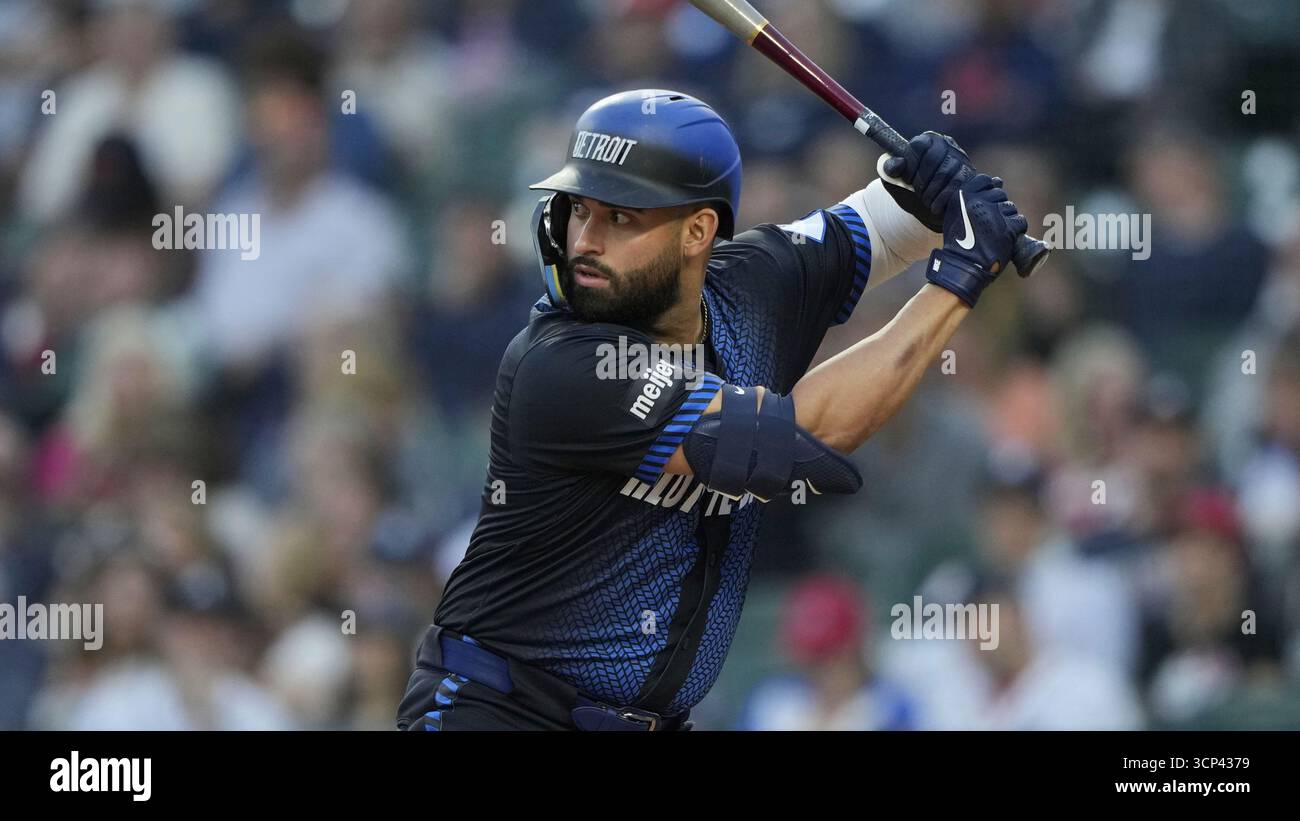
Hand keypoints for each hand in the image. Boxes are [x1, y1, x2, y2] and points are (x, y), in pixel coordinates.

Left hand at [879, 131, 971, 231]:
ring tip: (926, 201)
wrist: (931, 210)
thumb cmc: (912, 192)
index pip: (918, 145)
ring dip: (932, 192)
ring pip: (945, 172)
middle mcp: (945, 144)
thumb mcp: (895, 182)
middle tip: (917, 192)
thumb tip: (897, 163)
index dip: (911, 165)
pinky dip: (943, 198)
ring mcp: (960, 157)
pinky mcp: (970, 173)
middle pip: (933, 158)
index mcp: (925, 141)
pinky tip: (936, 206)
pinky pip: (957, 184)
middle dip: (922, 180)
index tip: (908, 180)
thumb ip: (890, 171)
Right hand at [925, 173, 1028, 307]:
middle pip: (1000, 194)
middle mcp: (978, 201)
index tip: (984, 206)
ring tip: (994, 234)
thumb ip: (971, 197)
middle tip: (988, 225)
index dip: (989, 192)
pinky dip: (1015, 230)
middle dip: (997, 207)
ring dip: (1006, 220)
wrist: (962, 266)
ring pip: (1010, 208)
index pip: (986, 180)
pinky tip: (1004, 239)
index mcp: (963, 195)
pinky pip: (1020, 222)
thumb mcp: (956, 214)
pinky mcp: (1007, 228)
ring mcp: (993, 214)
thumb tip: (997, 181)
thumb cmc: (959, 242)